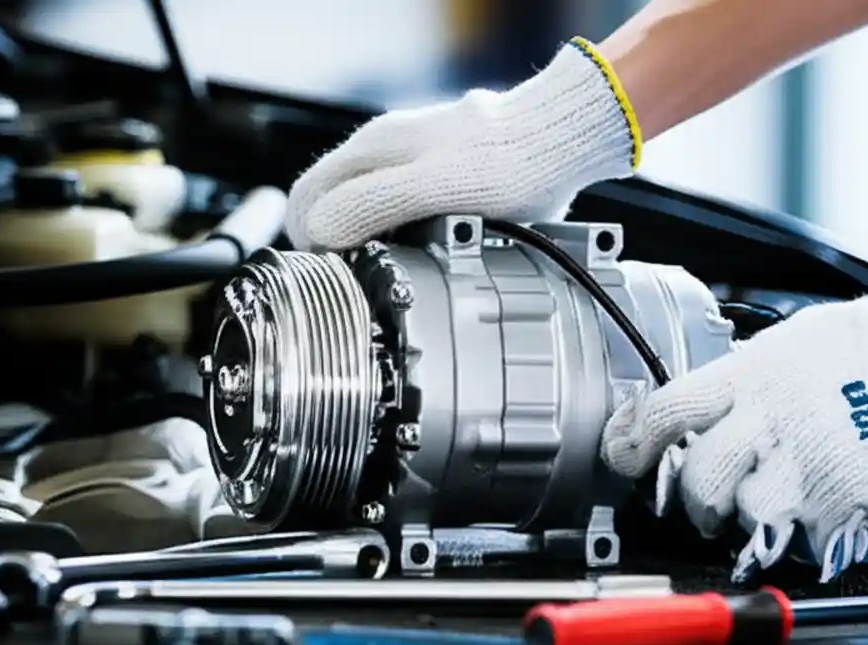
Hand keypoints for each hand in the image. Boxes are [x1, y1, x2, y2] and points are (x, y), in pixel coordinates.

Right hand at [285, 38, 640, 251]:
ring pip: (366, 204)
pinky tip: (424, 248)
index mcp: (372, 150)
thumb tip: (321, 233)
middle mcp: (386, 148)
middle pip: (332, 201)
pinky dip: (400, 231)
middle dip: (334, 243)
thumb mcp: (429, 192)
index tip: (332, 276)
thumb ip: (369, 210)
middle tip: (358, 280)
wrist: (561, 141)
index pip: (306, 198)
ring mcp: (413, 157)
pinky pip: (401, 204)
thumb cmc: (507, 166)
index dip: (308, 244)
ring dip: (367, 238)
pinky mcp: (441, 169)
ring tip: (389, 268)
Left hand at [600, 272, 867, 581]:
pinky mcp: (844, 501)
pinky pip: (803, 535)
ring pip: (744, 513)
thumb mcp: (798, 340)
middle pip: (697, 479)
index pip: (666, 410)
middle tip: (702, 504)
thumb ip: (750, 374)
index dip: (631, 441)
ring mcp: (806, 464)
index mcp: (753, 375)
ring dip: (751, 518)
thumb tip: (715, 397)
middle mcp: (770, 419)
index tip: (623, 456)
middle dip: (693, 501)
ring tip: (772, 504)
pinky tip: (822, 509)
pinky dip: (807, 533)